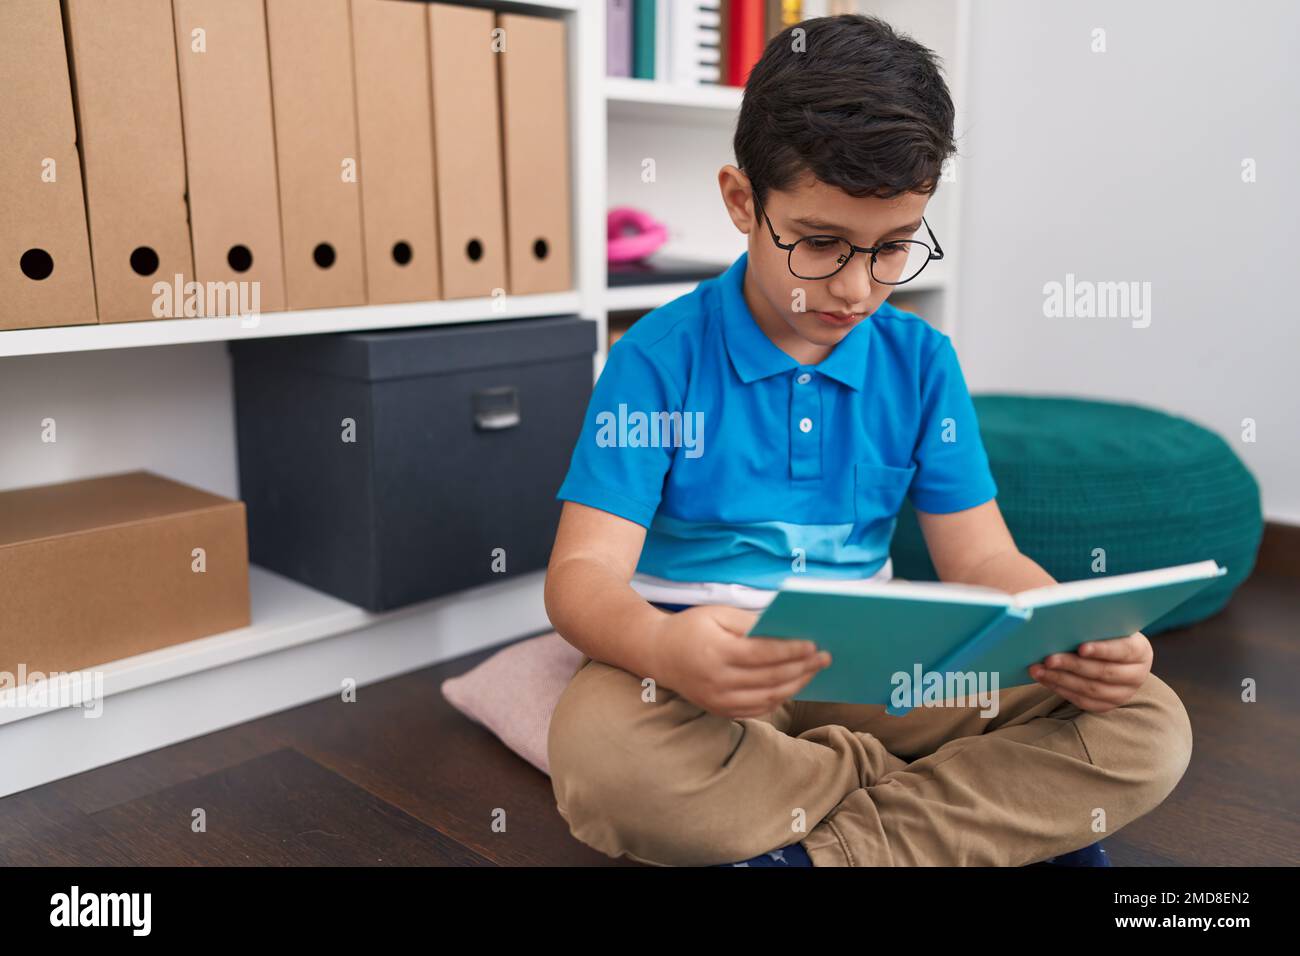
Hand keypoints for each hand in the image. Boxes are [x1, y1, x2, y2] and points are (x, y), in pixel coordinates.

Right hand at [648, 605, 831, 718]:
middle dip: (802, 668)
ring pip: (769, 697)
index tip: (814, 645)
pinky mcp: (720, 711)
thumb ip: (750, 623)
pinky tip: (792, 685)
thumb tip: (785, 630)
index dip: (792, 650)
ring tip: (813, 671)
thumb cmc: (689, 628)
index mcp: (717, 653)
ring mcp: (719, 700)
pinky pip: (758, 709)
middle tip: (824, 657)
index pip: (764, 655)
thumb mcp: (717, 615)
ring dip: (796, 684)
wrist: (655, 654)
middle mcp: (718, 681)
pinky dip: (779, 698)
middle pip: (771, 678)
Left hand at [1029, 631, 1152, 712]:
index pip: (1123, 650)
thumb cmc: (1104, 632)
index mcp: (1140, 650)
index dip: (1102, 649)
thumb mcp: (1106, 625)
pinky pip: (1082, 701)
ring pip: (1090, 689)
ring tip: (1038, 669)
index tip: (1081, 647)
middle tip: (1048, 658)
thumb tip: (1066, 620)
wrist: (1110, 654)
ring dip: (1060, 679)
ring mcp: (1123, 693)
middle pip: (1103, 672)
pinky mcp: (1106, 705)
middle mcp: (1137, 675)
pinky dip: (1060, 689)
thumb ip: (1094, 623)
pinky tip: (1044, 679)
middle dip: (1072, 665)